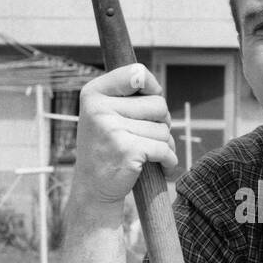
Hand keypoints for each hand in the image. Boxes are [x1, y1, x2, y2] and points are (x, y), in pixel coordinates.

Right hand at [72, 63, 177, 207]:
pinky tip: (162, 167)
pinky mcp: (127, 150)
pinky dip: (169, 160)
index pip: (137, 73)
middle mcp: (99, 109)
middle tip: (147, 136)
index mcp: (93, 93)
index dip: (153, 87)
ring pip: (163, 129)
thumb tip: (153, 85)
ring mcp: (112, 129)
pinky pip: (165, 149)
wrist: (93, 189)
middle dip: (161, 122)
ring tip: (146, 153)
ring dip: (164, 144)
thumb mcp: (105, 114)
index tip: (151, 99)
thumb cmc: (106, 148)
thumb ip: (126, 96)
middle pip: (158, 104)